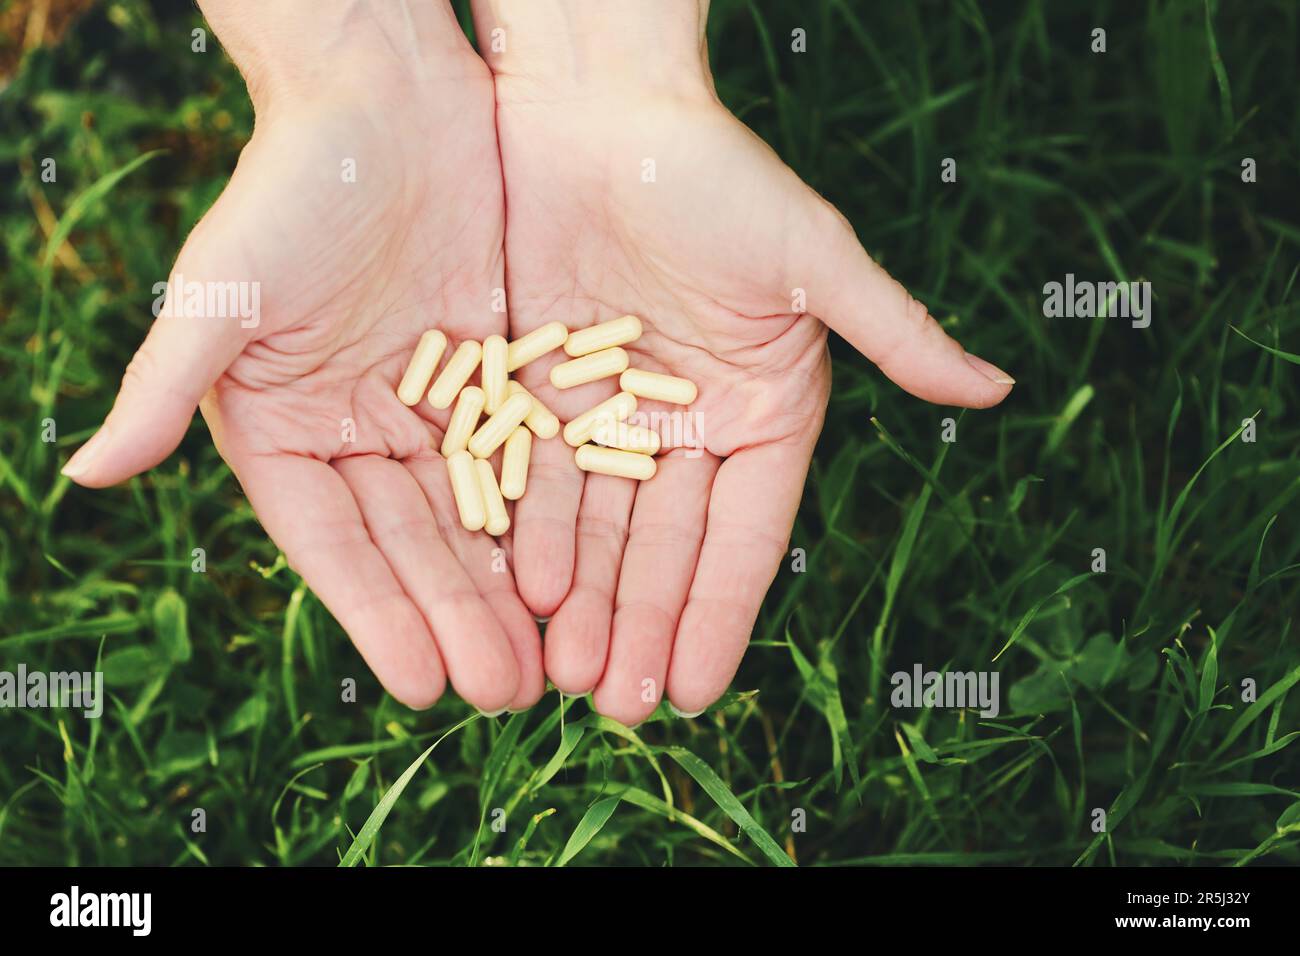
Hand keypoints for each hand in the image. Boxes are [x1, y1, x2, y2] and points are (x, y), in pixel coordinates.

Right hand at [62, 1, 542, 712]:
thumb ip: (169, 384)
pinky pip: (528, 459)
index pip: (334, 544)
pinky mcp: (496, 378)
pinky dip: (550, 517)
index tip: (423, 684)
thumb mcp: (228, 287)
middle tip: (504, 695)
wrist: (385, 99)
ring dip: (509, 589)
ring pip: (478, 516)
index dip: (377, 615)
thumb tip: (80, 477)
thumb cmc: (291, 184)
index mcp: (284, 431)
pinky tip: (582, 575)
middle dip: (458, 619)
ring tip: (549, 663)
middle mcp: (357, 433)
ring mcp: (432, 410)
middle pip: (414, 544)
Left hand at [475, 0, 1013, 723]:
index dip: (719, 615)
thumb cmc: (718, 173)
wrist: (600, 105)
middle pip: (663, 549)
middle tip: (619, 707)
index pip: (744, 536)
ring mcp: (611, 415)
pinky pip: (535, 478)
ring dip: (582, 601)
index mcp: (764, 412)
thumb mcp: (812, 257)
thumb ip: (895, 331)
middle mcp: (689, 428)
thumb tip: (1000, 389)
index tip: (696, 691)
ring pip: (596, 527)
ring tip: (563, 675)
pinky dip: (529, 536)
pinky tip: (519, 594)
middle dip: (641, 626)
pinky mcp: (540, 391)